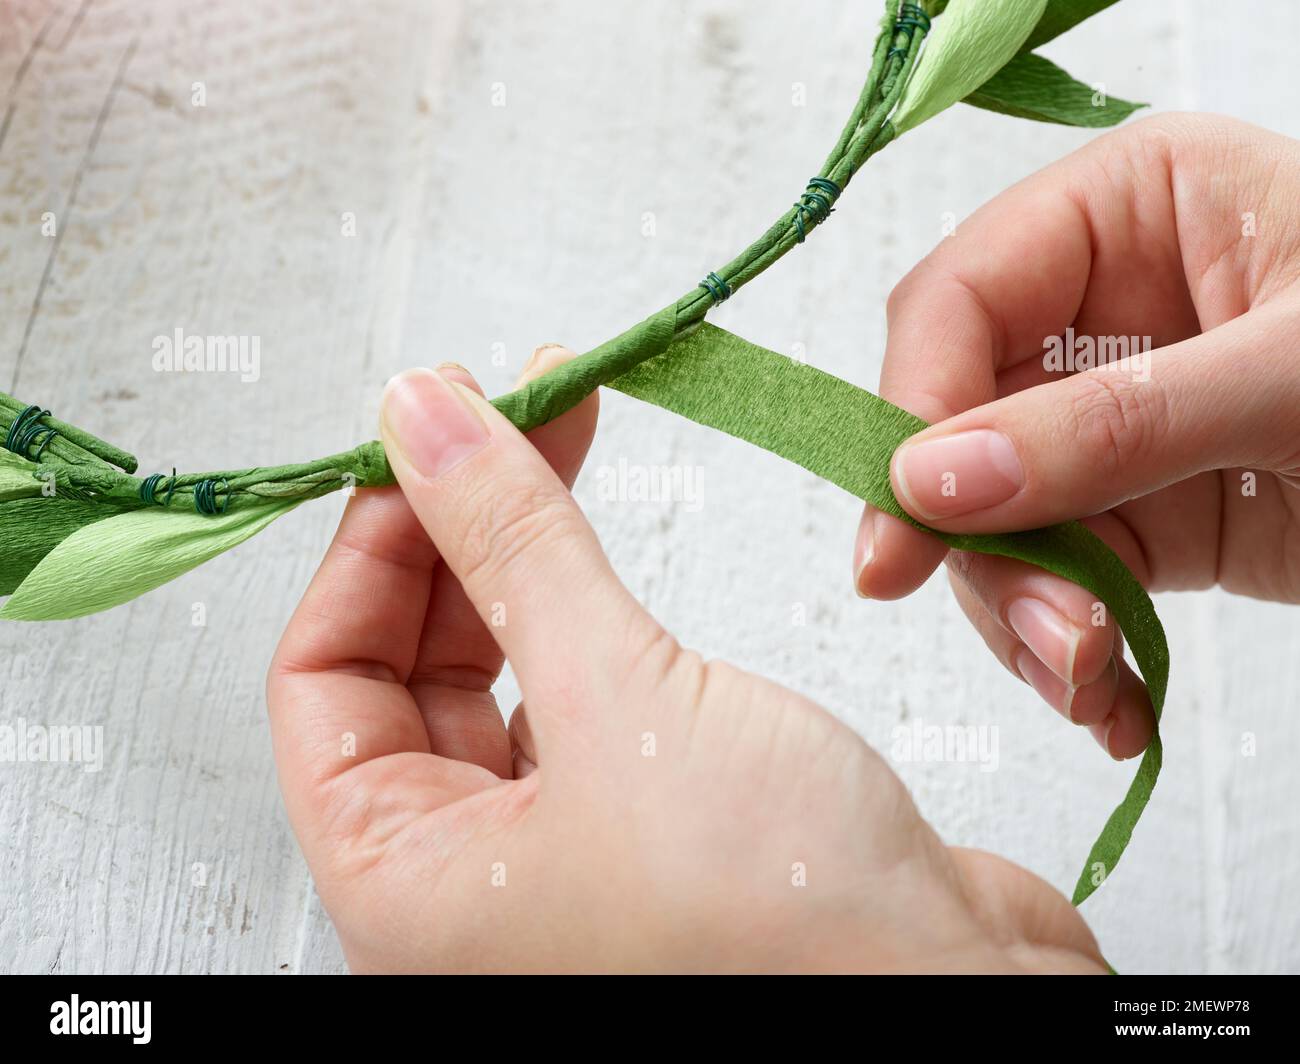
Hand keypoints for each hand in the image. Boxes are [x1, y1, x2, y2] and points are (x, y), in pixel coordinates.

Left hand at [267, 347, 1103, 972]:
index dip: (371, 540)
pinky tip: (614, 548)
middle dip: (460, 527)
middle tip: (508, 412)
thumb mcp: (622, 698)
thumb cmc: (789, 933)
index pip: (319, 679)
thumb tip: (427, 421)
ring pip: (506, 671)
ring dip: (527, 556)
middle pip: (411, 665)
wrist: (966, 1002)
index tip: (429, 435)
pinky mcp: (655, 821)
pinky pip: (586, 692)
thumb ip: (515, 545)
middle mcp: (472, 882)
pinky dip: (594, 609)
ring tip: (561, 439)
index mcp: (407, 887)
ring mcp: (566, 851)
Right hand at [854, 113, 1299, 759]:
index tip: (904, 522)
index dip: (912, 410)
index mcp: (1128, 212)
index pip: (959, 301)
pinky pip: (1062, 582)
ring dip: (1030, 619)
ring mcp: (1114, 423)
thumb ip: (1112, 427)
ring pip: (997, 525)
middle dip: (989, 548)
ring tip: (1093, 684)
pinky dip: (1075, 653)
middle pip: (960, 431)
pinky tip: (1114, 699)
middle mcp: (1100, 316)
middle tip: (1045, 638)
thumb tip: (935, 481)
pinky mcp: (1144, 513)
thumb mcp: (1290, 376)